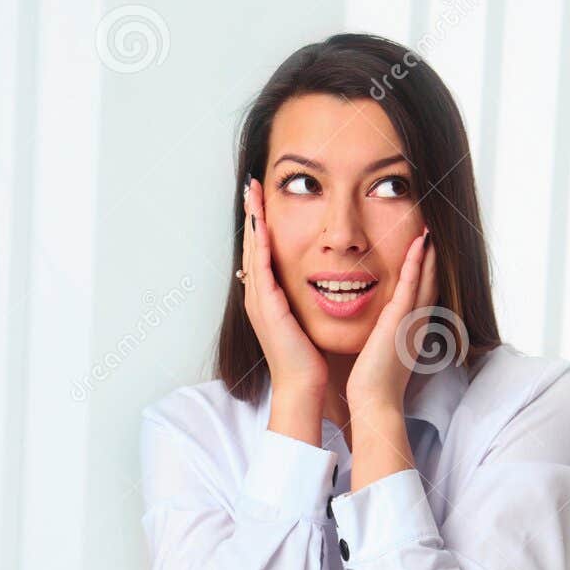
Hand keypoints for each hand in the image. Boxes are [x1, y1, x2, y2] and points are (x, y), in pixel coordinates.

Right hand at [243, 177, 327, 399]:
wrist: (302, 385)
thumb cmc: (308, 358)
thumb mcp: (304, 320)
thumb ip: (303, 300)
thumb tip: (318, 282)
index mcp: (267, 298)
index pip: (261, 252)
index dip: (260, 224)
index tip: (262, 198)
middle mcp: (257, 297)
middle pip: (251, 245)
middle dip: (251, 213)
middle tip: (251, 184)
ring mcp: (259, 301)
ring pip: (252, 250)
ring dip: (252, 220)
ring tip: (252, 192)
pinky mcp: (267, 307)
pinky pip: (261, 267)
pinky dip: (261, 243)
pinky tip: (263, 223)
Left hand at [345, 228, 436, 413]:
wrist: (374, 401)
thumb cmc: (373, 384)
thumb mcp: (380, 354)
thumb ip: (382, 339)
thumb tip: (375, 333)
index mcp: (411, 331)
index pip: (421, 295)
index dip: (426, 274)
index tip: (426, 253)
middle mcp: (416, 323)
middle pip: (429, 283)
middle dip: (432, 260)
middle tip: (435, 235)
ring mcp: (411, 320)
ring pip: (425, 279)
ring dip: (429, 254)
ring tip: (430, 231)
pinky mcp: (401, 320)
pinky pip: (411, 284)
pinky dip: (416, 263)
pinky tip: (420, 243)